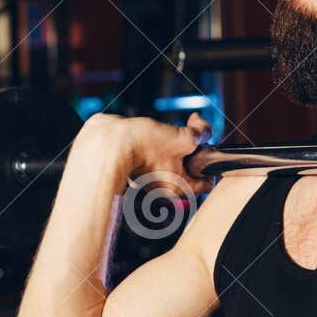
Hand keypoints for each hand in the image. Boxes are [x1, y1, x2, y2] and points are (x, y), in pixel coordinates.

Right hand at [78, 111, 214, 193]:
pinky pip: (158, 157)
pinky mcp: (140, 169)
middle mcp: (166, 189)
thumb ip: (202, 135)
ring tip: (165, 131)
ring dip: (175, 142)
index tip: (203, 141)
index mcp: (179, 189)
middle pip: (191, 167)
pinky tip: (152, 136)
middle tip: (187, 127)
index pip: (207, 180)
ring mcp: (152, 180)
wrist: (106, 143)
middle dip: (192, 145)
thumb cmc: (142, 145)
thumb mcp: (183, 137)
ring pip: (175, 160)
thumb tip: (204, 133)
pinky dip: (159, 145)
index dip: (210, 158)